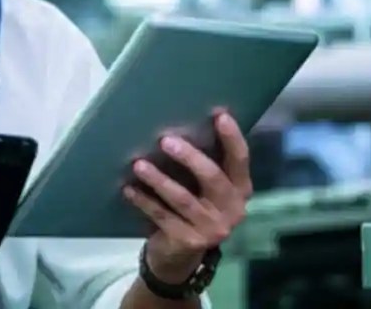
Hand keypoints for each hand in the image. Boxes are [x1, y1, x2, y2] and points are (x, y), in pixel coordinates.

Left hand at [122, 111, 252, 281]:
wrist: (181, 256)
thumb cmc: (194, 207)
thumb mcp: (207, 189)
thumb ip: (205, 164)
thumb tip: (180, 123)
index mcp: (241, 190)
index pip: (240, 160)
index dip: (232, 138)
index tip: (219, 115)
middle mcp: (233, 210)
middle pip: (213, 178)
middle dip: (190, 157)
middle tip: (165, 140)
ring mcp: (212, 229)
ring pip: (182, 198)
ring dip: (159, 180)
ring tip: (139, 164)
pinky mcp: (188, 241)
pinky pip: (162, 215)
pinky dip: (144, 201)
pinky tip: (129, 189)